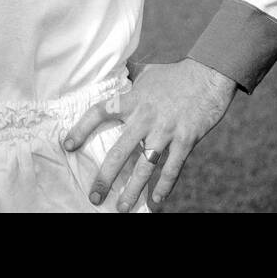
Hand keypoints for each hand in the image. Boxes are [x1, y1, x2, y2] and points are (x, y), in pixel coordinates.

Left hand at [64, 58, 236, 211]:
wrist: (209, 75)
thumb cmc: (175, 74)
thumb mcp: (147, 70)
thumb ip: (128, 75)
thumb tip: (113, 69)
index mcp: (133, 99)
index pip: (100, 112)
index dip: (81, 128)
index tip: (67, 145)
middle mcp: (145, 117)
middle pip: (120, 151)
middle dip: (105, 177)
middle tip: (94, 196)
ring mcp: (166, 130)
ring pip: (145, 167)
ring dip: (133, 190)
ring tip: (122, 208)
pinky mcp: (186, 140)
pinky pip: (172, 168)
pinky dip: (164, 187)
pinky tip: (156, 202)